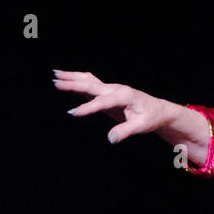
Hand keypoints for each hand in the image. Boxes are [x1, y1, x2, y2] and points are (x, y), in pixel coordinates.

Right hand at [53, 69, 169, 143]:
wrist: (158, 110)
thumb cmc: (151, 117)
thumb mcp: (141, 126)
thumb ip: (125, 131)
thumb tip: (110, 139)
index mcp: (124, 96)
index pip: (101, 102)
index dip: (86, 108)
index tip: (71, 113)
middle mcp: (116, 89)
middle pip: (91, 85)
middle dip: (73, 84)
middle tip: (55, 83)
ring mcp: (111, 89)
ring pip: (89, 80)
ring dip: (72, 77)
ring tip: (56, 74)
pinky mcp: (108, 92)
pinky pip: (91, 84)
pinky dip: (78, 80)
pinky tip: (68, 79)